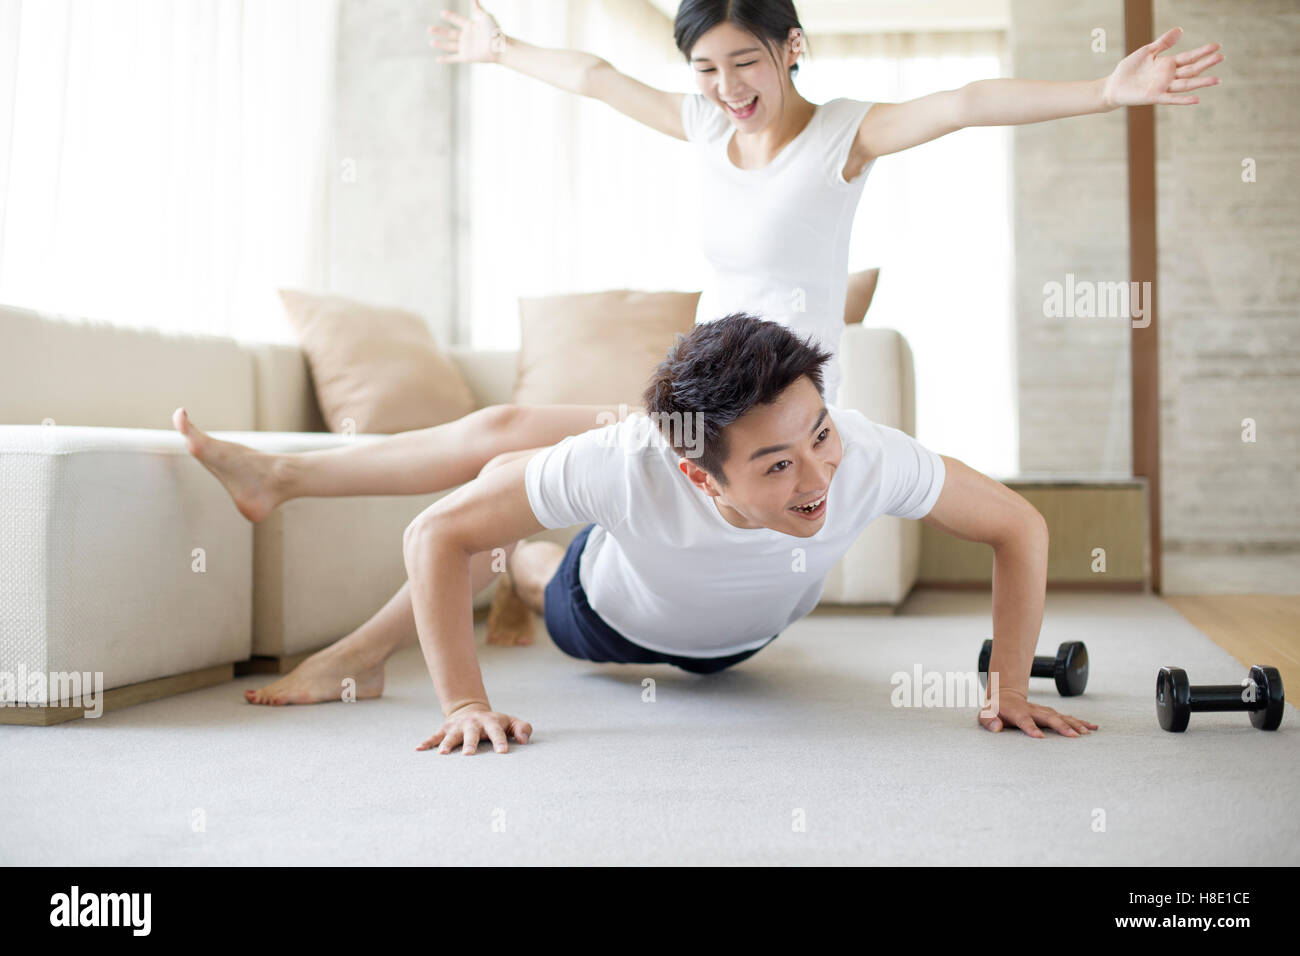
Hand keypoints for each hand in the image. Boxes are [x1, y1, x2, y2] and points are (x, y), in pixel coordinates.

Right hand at [417, 703, 531, 753]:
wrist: (472, 711)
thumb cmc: (496, 723)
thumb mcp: (511, 722)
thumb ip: (523, 728)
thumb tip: (524, 740)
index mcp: (491, 722)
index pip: (496, 732)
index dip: (500, 741)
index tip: (502, 752)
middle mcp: (473, 723)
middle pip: (472, 734)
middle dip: (470, 743)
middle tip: (469, 755)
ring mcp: (458, 726)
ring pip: (452, 735)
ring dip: (447, 744)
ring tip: (442, 754)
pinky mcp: (446, 729)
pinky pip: (435, 736)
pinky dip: (427, 742)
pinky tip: (418, 749)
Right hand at [428, 0, 505, 64]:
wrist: (499, 47)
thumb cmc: (494, 31)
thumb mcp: (485, 17)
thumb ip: (477, 9)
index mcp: (470, 26)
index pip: (457, 20)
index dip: (450, 16)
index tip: (442, 13)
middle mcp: (466, 37)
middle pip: (450, 33)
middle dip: (439, 31)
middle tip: (429, 29)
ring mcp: (465, 47)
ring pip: (449, 45)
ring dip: (440, 44)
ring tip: (431, 42)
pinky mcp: (466, 56)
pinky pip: (454, 58)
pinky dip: (445, 59)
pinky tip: (437, 59)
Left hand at [979, 689, 1097, 737]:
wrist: (1005, 696)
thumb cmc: (994, 710)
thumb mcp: (985, 715)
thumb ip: (988, 721)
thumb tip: (996, 727)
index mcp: (1017, 712)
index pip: (1024, 720)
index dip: (1031, 727)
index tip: (1039, 737)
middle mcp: (1033, 710)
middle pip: (1048, 718)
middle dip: (1061, 726)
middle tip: (1074, 736)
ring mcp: (1043, 711)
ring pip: (1061, 716)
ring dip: (1074, 724)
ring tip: (1087, 733)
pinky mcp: (1051, 713)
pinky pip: (1067, 717)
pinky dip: (1080, 722)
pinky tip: (1092, 727)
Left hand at [1102, 26, 1222, 108]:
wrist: (1114, 85)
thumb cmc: (1130, 68)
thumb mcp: (1147, 51)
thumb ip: (1163, 42)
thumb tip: (1180, 30)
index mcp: (1168, 64)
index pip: (1189, 57)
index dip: (1202, 52)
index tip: (1217, 46)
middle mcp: (1169, 76)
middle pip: (1191, 70)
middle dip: (1206, 64)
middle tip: (1221, 57)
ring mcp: (1163, 87)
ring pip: (1186, 84)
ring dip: (1201, 82)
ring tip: (1216, 80)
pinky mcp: (1155, 96)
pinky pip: (1171, 99)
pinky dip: (1183, 100)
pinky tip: (1196, 99)